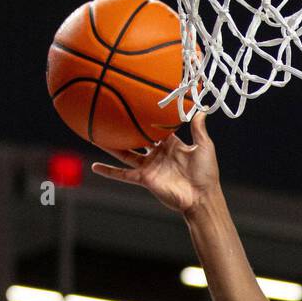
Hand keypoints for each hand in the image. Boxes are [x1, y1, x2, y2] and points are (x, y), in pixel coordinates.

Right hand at [90, 112, 220, 217]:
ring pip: (126, 153)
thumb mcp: (204, 146)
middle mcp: (158, 154)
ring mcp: (149, 166)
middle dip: (126, 128)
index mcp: (171, 144)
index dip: (148, 116)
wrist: (201, 198)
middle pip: (137, 138)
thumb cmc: (205, 173)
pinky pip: (123, 174)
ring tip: (97, 135)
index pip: (156, 127)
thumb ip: (198, 128)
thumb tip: (201, 108)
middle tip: (112, 114)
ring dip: (112, 146)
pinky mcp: (144, 179)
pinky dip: (109, 172)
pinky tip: (95, 167)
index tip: (137, 102)